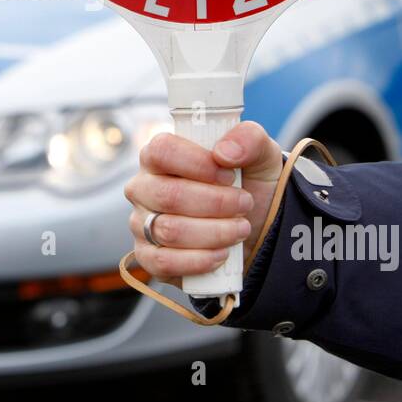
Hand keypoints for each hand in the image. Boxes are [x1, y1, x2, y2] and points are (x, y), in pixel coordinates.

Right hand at [126, 121, 283, 285]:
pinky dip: (199, 260)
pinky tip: (222, 254)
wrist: (255, 226)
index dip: (196, 163)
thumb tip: (224, 152)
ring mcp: (142, 223)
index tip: (229, 175)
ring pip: (170, 231)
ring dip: (215, 232)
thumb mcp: (260, 154)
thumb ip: (248, 138)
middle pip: (168, 195)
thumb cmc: (247, 183)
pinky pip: (163, 262)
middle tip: (245, 204)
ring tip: (241, 228)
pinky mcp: (148, 257)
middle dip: (215, 203)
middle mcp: (143, 187)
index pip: (161, 150)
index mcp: (160, 155)